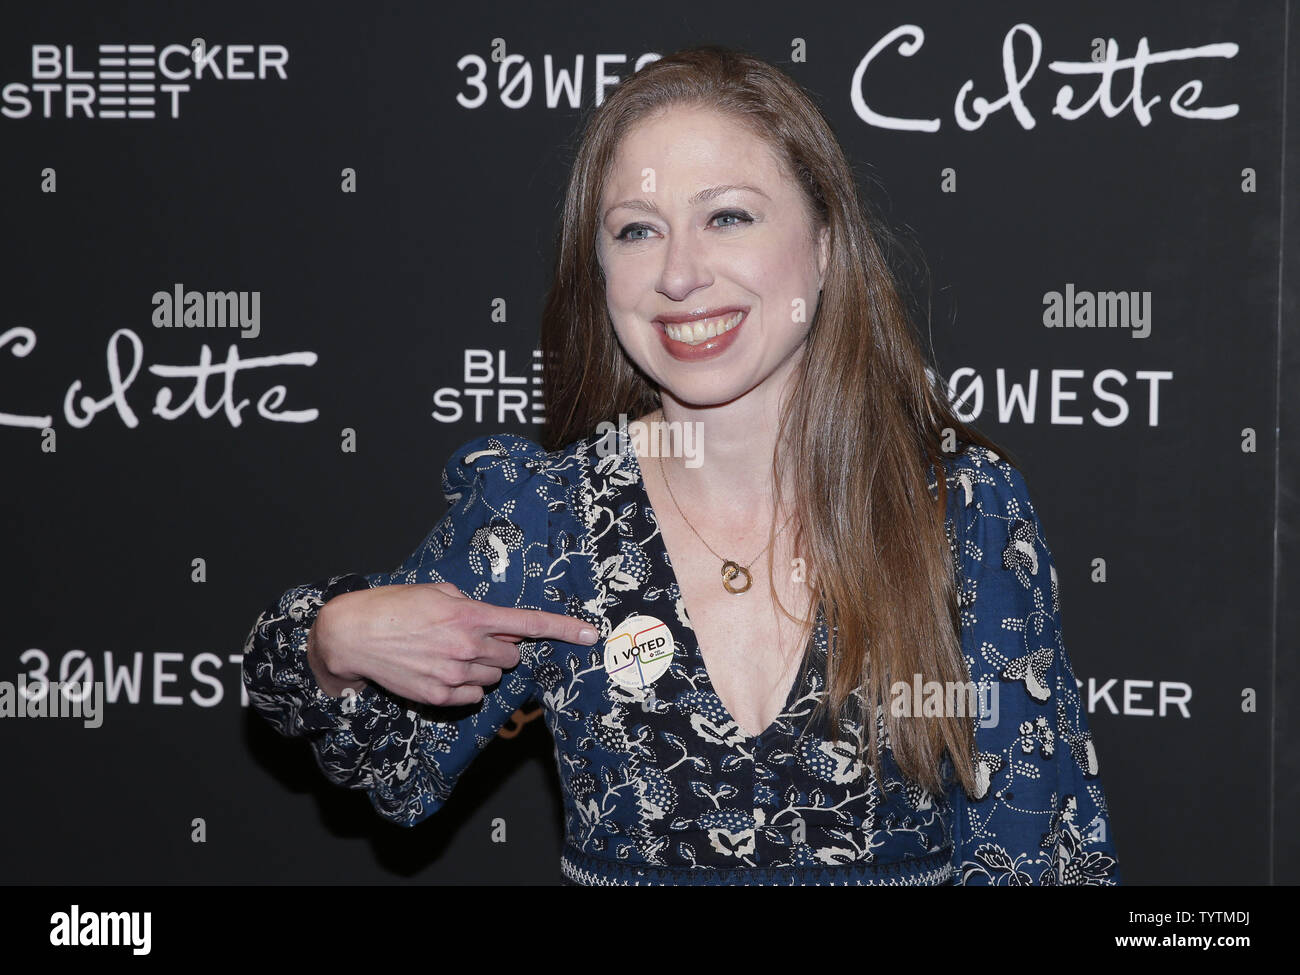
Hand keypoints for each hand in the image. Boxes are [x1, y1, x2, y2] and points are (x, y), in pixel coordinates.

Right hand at [307, 582, 598, 704]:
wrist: (352, 635)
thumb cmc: (392, 606)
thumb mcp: (435, 591)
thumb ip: (469, 603)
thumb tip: (490, 620)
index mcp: (469, 614)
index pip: (528, 623)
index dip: (563, 629)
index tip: (590, 635)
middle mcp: (467, 646)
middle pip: (512, 655)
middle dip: (501, 647)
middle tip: (472, 638)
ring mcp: (454, 674)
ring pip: (494, 677)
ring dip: (482, 667)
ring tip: (448, 654)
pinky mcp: (440, 697)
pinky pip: (473, 696)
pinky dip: (465, 687)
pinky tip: (441, 672)